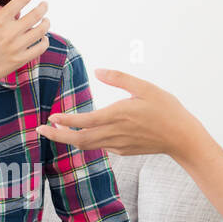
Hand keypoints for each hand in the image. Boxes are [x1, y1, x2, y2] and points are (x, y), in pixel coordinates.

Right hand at [0, 0, 49, 93]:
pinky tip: (42, 38)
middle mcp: (10, 33)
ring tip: (45, 20)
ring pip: (41, 30)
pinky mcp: (20, 60)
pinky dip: (45, 40)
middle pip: (36, 14)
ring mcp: (16, 47)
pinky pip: (40, 48)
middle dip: (44, 6)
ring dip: (46, 22)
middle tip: (45, 4)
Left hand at [35, 68, 203, 158]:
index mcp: (119, 116)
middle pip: (80, 139)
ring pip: (87, 145)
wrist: (182, 138)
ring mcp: (118, 145)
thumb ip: (121, 79)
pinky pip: (100, 146)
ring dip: (69, 139)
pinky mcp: (122, 150)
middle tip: (40, 130)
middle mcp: (115, 133)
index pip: (85, 121)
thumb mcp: (146, 88)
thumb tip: (99, 70)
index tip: (51, 118)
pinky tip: (82, 133)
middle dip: (58, 135)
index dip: (66, 121)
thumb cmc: (167, 109)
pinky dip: (87, 140)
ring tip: (54, 131)